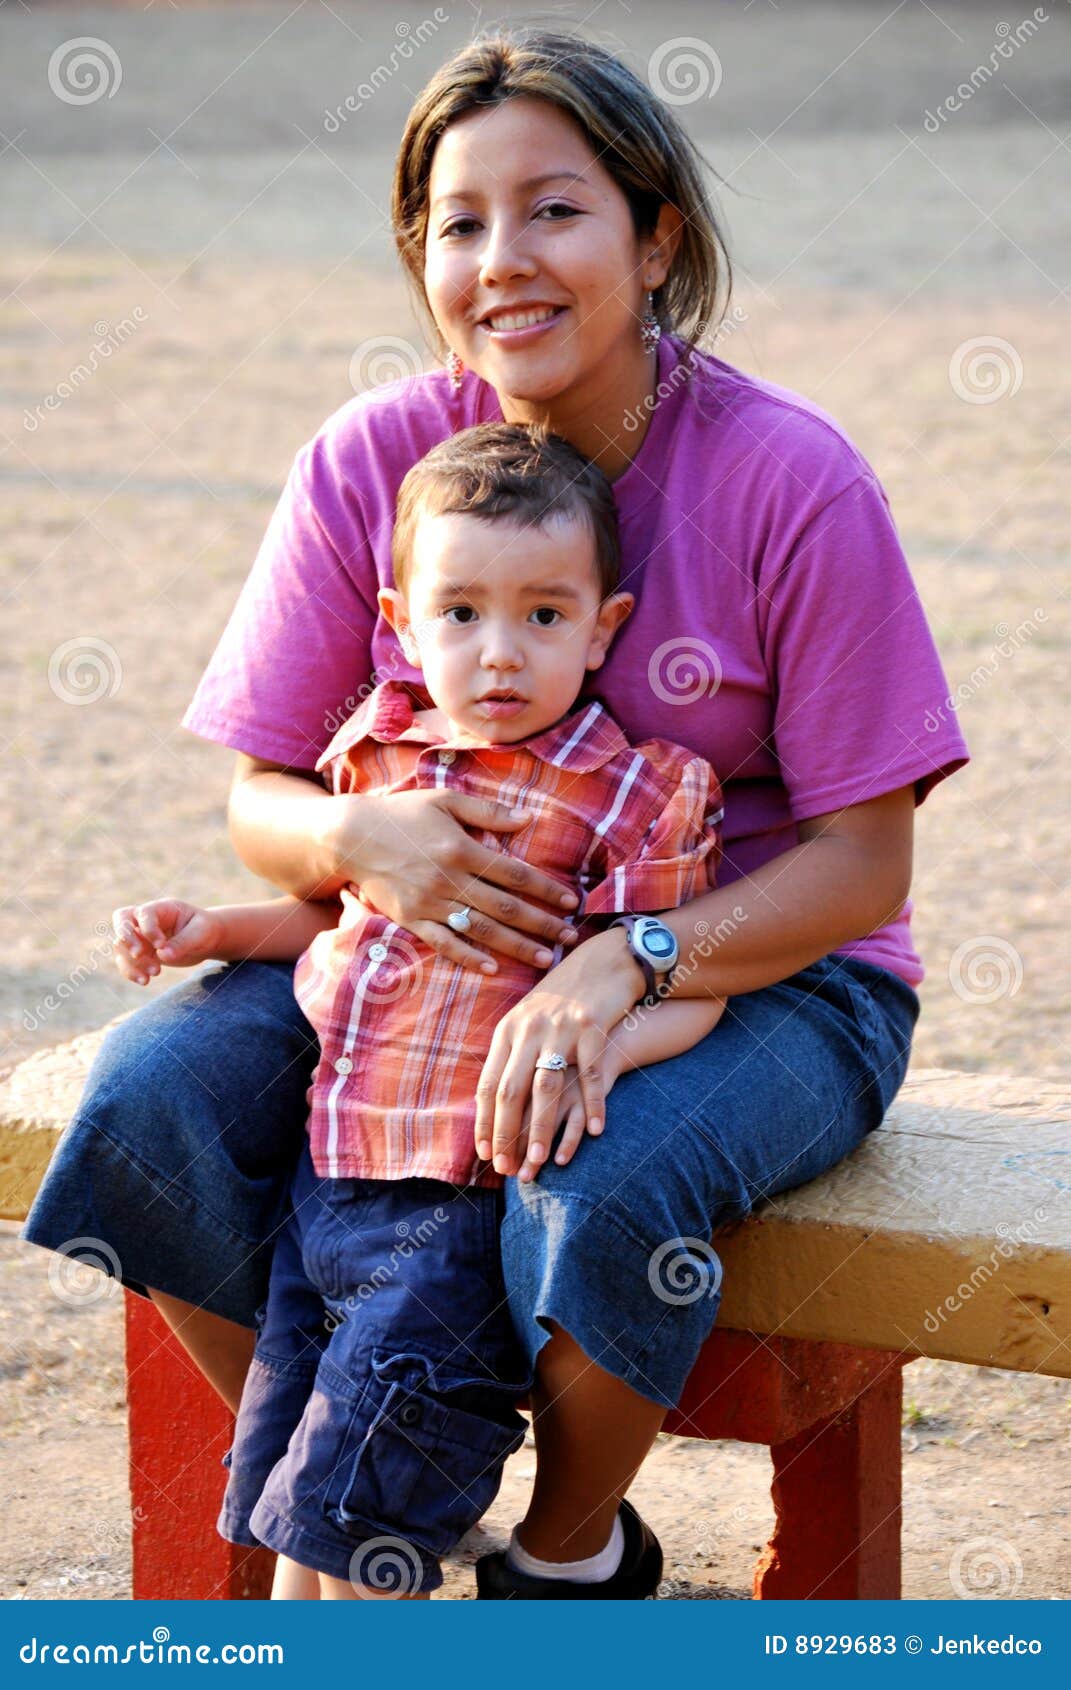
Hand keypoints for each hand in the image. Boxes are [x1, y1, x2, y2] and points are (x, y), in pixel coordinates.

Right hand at [112, 899, 223, 984]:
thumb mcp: (201, 933)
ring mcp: (141, 935)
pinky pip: (125, 961)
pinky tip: (145, 981)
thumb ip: (183, 943)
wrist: (207, 940)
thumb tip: (162, 955)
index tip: (161, 945)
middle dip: (126, 938)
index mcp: (162, 908)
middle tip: (139, 954)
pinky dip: (131, 972)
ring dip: (132, 961)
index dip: (148, 930)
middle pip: (121, 920)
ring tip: (156, 972)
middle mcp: (147, 919)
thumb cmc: (205, 930)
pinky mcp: (141, 952)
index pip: (144, 913)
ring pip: (121, 944)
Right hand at [329, 788, 579, 972]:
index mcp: (461, 848)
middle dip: (542, 923)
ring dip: (517, 946)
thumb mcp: (446, 801)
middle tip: (571, 937)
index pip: (515, 874)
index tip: (571, 902)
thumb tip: (529, 819)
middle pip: (505, 906)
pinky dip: (468, 957)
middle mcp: (449, 878)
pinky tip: (493, 968)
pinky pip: (444, 943)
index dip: (546, 889)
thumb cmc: (403, 813)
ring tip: (545, 958)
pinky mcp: (411, 919)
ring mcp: (429, 902)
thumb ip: (489, 812)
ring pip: (481, 929)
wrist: (352, 835)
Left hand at [474, 927, 644, 1178]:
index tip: (484, 1154)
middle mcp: (529, 1029)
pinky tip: (595, 1132)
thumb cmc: (564, 996)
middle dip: (506, 1134)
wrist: (605, 961)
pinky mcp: (593, 1027)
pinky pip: (591, 1074)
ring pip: (546, 1088)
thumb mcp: (529, 1017)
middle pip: (511, 1090)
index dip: (485, 1122)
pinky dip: (593, 1105)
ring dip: (541, 1129)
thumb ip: (513, 1052)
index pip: (487, 1084)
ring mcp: (561, 1028)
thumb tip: (493, 1097)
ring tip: (539, 1162)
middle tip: (507, 1169)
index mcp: (507, 1029)